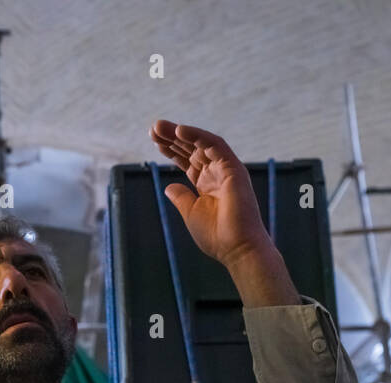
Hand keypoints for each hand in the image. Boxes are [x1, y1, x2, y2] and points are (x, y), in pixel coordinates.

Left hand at [149, 120, 272, 268]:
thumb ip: (181, 197)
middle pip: (192, 149)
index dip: (172, 150)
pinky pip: (214, 145)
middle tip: (153, 128)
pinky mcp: (233, 168)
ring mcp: (226, 169)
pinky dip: (198, 136)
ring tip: (159, 126)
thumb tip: (168, 187)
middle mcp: (216, 173)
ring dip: (180, 133)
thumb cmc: (217, 236)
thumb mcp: (191, 213)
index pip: (187, 160)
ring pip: (201, 144)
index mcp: (206, 184)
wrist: (237, 248)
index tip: (155, 141)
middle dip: (172, 138)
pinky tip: (179, 130)